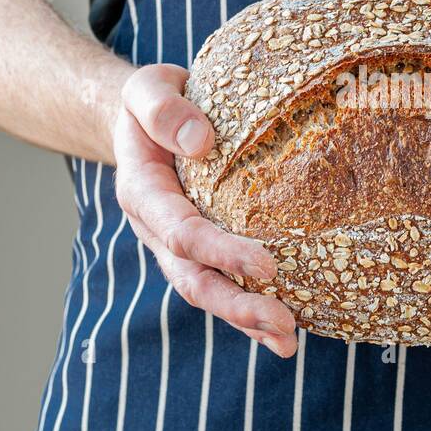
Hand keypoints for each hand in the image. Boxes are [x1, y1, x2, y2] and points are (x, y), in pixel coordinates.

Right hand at [113, 63, 297, 356]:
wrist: (143, 118)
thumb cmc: (152, 100)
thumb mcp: (145, 88)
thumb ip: (163, 109)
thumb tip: (203, 142)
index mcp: (143, 193)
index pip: (183, 232)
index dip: (222, 252)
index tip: (267, 264)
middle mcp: (157, 230)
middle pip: (193, 279)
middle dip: (237, 305)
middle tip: (283, 322)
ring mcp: (177, 247)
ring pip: (208, 291)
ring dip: (246, 321)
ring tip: (288, 342)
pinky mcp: (200, 251)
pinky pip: (223, 286)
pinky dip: (249, 315)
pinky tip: (281, 335)